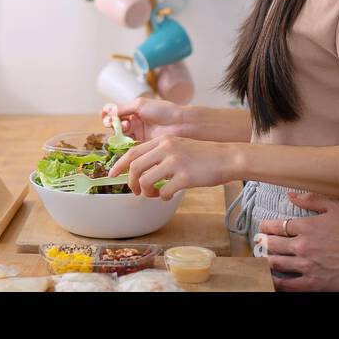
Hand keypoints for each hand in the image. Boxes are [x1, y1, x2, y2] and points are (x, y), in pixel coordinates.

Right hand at [101, 98, 189, 141]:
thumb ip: (123, 108)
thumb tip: (108, 111)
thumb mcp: (140, 104)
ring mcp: (138, 134)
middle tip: (112, 122)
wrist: (179, 124)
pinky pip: (128, 144)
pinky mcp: (142, 145)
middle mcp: (135, 122)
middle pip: (117, 124)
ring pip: (121, 134)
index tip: (105, 114)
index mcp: (135, 110)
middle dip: (112, 123)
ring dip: (118, 130)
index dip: (109, 114)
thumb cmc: (162, 110)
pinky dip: (123, 141)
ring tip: (125, 126)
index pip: (117, 113)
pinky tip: (125, 137)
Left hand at [104, 136, 237, 198]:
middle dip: (130, 182)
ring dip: (145, 192)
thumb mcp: (179, 146)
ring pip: (145, 180)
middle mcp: (167, 148)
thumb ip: (161, 154)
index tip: (112, 175)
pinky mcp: (185, 177)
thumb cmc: (203, 156)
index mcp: (163, 141)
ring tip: (153, 194)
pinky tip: (169, 196)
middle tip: (134, 191)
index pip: (132, 151)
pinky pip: (164, 192)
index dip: (119, 164)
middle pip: (135, 167)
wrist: (226, 158)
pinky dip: (162, 197)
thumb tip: (141, 170)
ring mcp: (175, 162)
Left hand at [256, 191, 338, 291]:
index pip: (278, 226)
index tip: (263, 227)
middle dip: (263, 243)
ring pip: (277, 264)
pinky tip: (272, 281)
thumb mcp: (336, 205)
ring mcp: (306, 266)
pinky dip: (277, 283)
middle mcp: (302, 246)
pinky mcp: (314, 283)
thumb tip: (291, 195)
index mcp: (306, 227)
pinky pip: (288, 285)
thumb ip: (311, 199)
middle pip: (273, 245)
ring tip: (262, 259)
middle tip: (258, 242)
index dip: (267, 226)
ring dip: (266, 260)